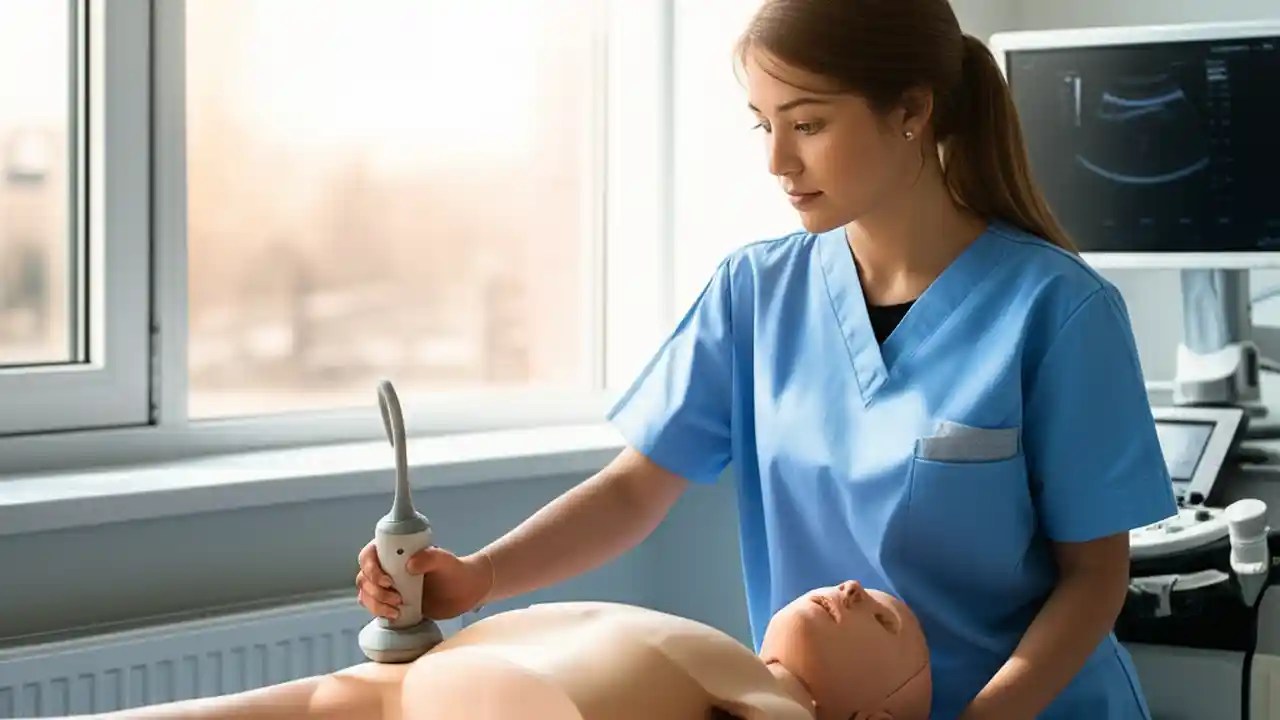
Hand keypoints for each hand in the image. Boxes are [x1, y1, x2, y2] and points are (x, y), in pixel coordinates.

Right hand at [355, 540, 492, 619]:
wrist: (466, 592)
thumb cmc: (456, 571)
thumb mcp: (446, 561)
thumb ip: (431, 558)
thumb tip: (409, 564)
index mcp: (396, 550)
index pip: (369, 554)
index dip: (371, 567)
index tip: (387, 580)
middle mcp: (388, 567)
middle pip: (364, 577)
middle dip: (375, 590)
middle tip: (397, 598)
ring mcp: (388, 586)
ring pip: (366, 594)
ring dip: (376, 604)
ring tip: (397, 610)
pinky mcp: (392, 603)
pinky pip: (374, 608)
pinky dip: (380, 613)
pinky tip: (396, 616)